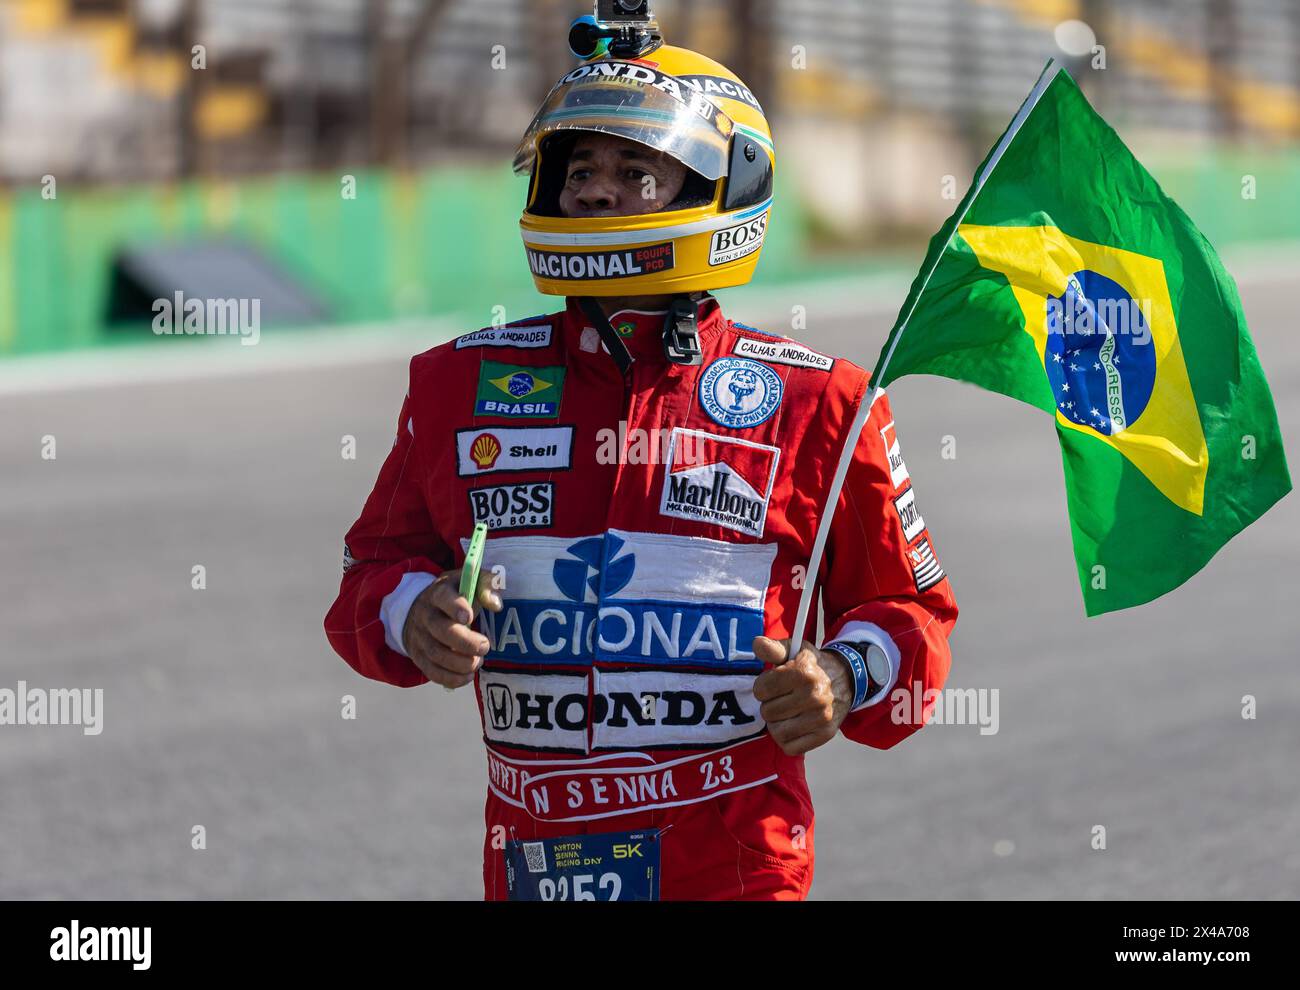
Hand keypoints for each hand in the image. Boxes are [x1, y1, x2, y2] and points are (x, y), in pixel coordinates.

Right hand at [403, 568, 502, 688]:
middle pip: (441, 630)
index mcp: (439, 593)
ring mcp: (420, 637)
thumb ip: (486, 585)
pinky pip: (432, 672)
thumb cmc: (454, 595)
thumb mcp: (469, 581)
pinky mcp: (419, 657)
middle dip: (465, 642)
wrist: (418, 609)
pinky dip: (452, 678)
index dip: (456, 607)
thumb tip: (496, 604)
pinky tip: (468, 675)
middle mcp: (426, 615)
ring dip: (461, 663)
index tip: (470, 617)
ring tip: (478, 662)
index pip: (444, 598)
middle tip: (485, 646)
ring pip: (436, 654)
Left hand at [752, 636, 854, 755]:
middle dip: (770, 705)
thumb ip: (773, 648)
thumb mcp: (795, 650)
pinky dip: (788, 739)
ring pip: (777, 732)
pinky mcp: (826, 734)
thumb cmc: (811, 666)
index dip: (763, 687)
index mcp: (803, 672)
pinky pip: (791, 748)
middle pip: (767, 712)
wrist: (846, 679)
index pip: (760, 690)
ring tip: (788, 712)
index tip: (774, 684)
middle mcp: (814, 695)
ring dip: (777, 723)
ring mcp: (822, 717)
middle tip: (783, 698)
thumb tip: (757, 643)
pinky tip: (795, 725)